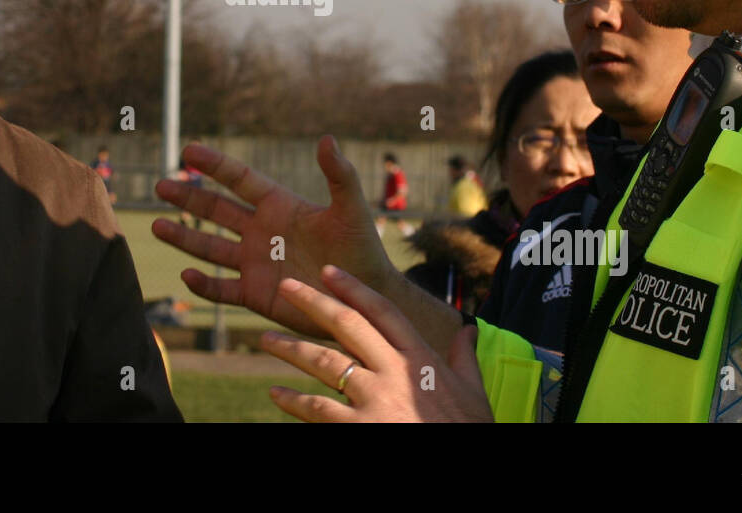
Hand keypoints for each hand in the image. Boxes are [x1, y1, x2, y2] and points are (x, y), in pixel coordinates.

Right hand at [152, 136, 392, 338]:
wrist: (364, 297)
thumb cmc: (362, 249)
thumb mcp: (350, 210)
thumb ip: (339, 176)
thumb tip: (328, 138)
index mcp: (280, 206)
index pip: (240, 179)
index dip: (215, 165)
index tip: (188, 150)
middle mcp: (262, 232)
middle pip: (216, 211)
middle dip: (189, 199)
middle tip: (161, 185)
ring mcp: (255, 263)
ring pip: (210, 248)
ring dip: (184, 237)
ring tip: (157, 225)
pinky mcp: (256, 294)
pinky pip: (222, 288)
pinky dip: (203, 284)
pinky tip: (186, 275)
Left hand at [261, 266, 492, 421]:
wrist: (468, 469)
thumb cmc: (469, 433)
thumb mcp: (475, 393)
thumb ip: (464, 358)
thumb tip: (468, 329)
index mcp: (421, 359)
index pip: (383, 311)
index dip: (354, 287)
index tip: (329, 271)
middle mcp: (395, 372)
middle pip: (347, 325)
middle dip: (313, 302)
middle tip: (286, 286)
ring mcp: (375, 400)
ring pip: (325, 362)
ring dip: (291, 349)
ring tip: (266, 339)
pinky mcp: (359, 428)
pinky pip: (318, 409)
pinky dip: (293, 401)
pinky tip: (276, 395)